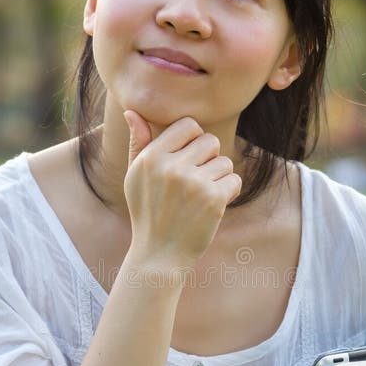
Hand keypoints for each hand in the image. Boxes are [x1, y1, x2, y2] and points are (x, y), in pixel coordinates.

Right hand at [122, 110, 241, 266]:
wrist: (159, 255)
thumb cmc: (147, 212)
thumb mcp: (135, 177)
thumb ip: (138, 143)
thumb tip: (131, 111)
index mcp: (151, 157)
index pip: (188, 125)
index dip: (194, 139)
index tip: (189, 158)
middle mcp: (171, 167)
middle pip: (210, 141)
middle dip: (208, 158)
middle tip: (196, 181)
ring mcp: (193, 183)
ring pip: (224, 162)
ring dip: (219, 178)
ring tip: (201, 196)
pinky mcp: (213, 199)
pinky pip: (234, 180)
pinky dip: (228, 193)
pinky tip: (211, 207)